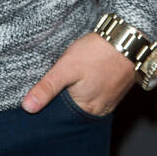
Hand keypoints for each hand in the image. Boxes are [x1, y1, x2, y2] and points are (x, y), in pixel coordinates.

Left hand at [21, 32, 137, 115]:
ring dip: (74, 94)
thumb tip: (28, 107)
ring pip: (84, 102)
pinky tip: (82, 77)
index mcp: (87, 109)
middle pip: (73, 111)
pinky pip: (95, 94)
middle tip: (54, 85)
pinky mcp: (114, 90)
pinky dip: (86, 88)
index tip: (37, 100)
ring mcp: (109, 101)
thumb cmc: (98, 53)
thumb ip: (47, 87)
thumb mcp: (66, 67)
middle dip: (61, 101)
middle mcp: (100, 110)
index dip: (49, 108)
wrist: (128, 38)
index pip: (61, 117)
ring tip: (67, 80)